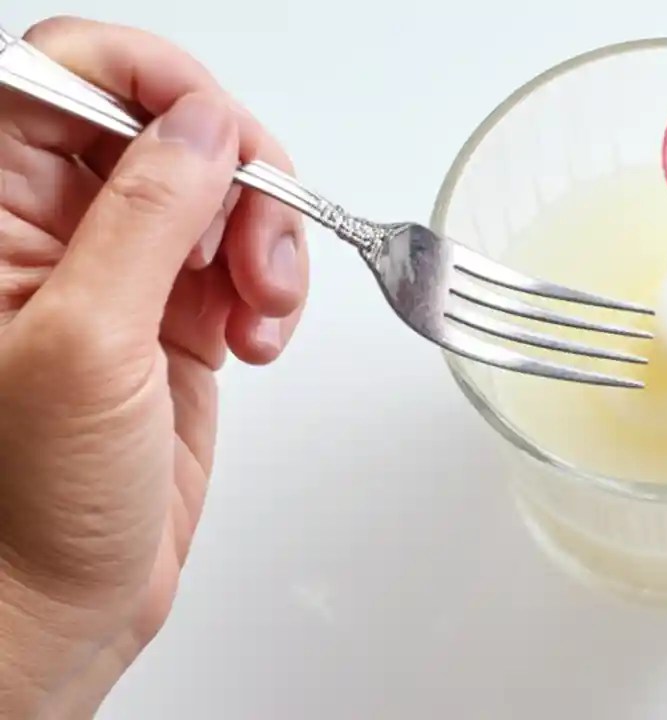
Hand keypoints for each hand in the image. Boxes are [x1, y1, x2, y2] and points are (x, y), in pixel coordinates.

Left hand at [0, 17, 307, 715]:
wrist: (58, 604)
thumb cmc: (29, 505)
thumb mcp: (86, 345)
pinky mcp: (176, 318)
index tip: (216, 129)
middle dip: (234, 175)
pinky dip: (274, 288)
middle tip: (257, 240)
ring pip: (219, 192)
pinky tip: (259, 338)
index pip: (64, 76)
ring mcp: (122, 272)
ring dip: (265, 239)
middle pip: (165, 125)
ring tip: (262, 310)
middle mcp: (52, 230)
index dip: (150, 80)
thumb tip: (200, 124)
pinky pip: (245, 259)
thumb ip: (147, 217)